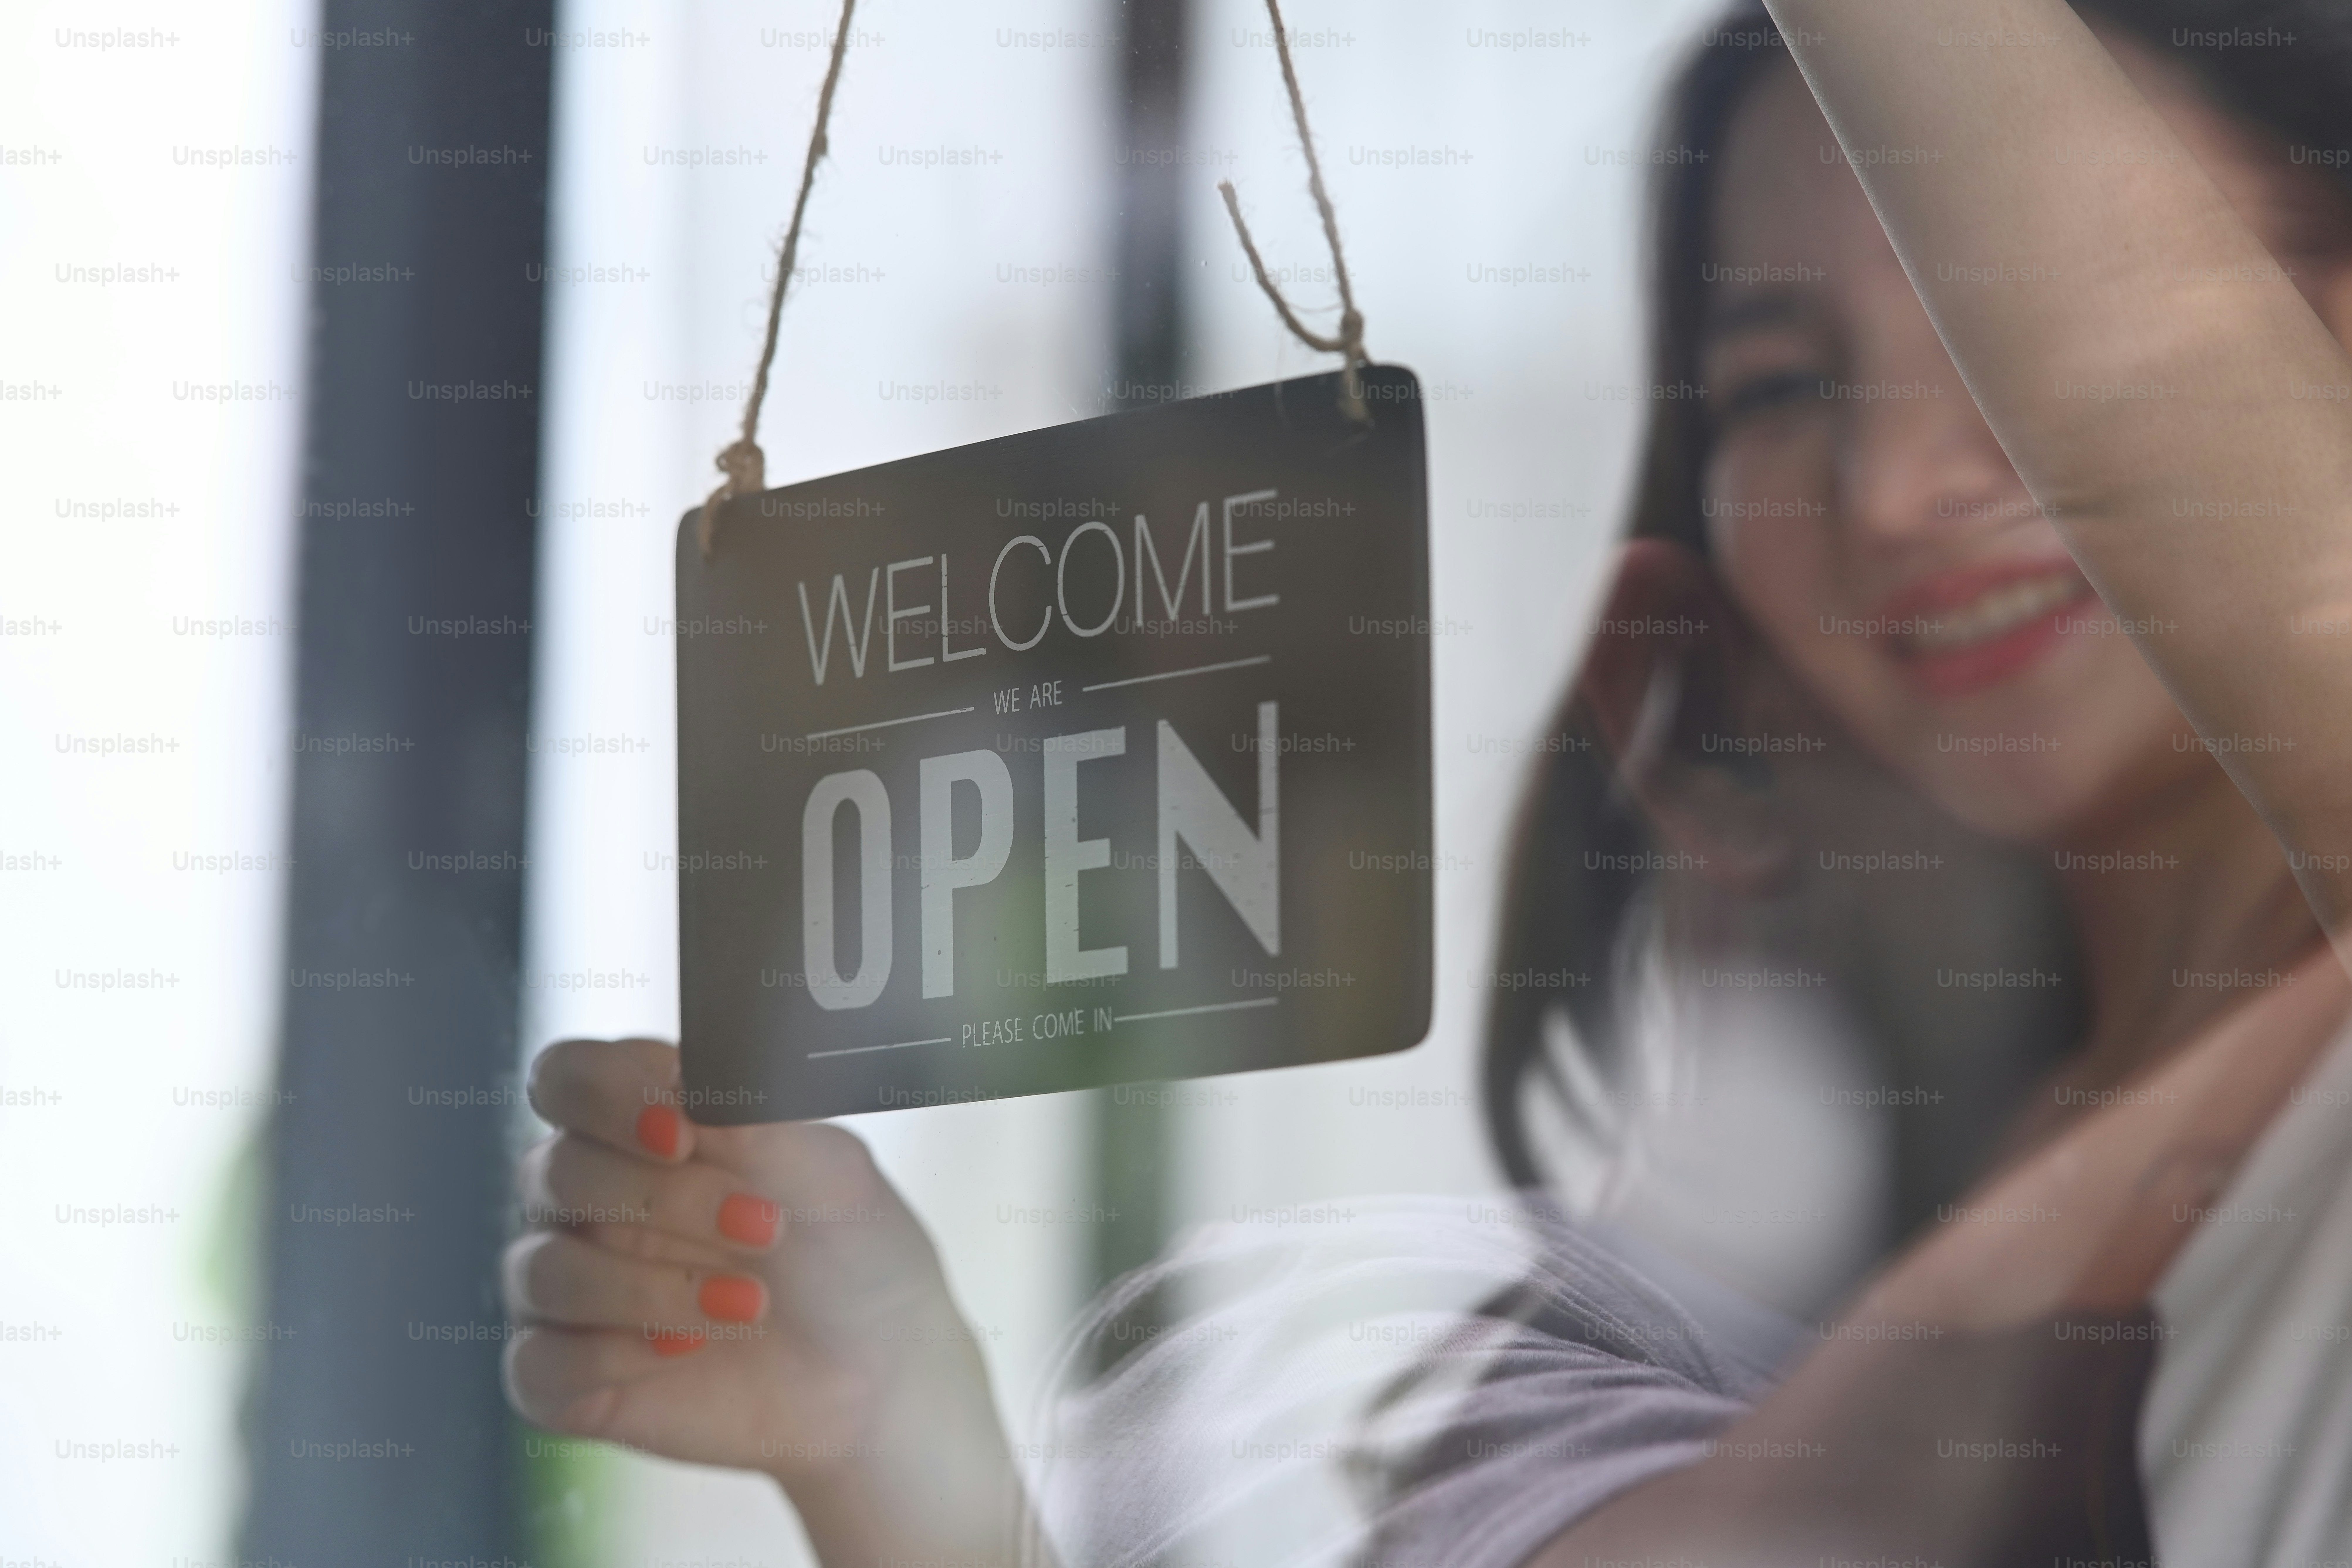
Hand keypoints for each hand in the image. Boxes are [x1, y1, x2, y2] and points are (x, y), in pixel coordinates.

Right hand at [501, 1037, 1032, 1563]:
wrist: (879, 1371)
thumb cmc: (850, 1253)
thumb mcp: (829, 1176)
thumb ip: (758, 1120)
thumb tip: (691, 1078)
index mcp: (640, 1124)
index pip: (568, 1076)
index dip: (606, 1093)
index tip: (684, 1131)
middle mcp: (586, 1200)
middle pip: (557, 1171)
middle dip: (663, 1200)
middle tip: (764, 1226)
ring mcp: (569, 1288)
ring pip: (543, 1269)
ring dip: (648, 1287)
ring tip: (752, 1302)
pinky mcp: (564, 1377)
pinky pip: (535, 1364)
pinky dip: (607, 1358)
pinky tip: (682, 1354)